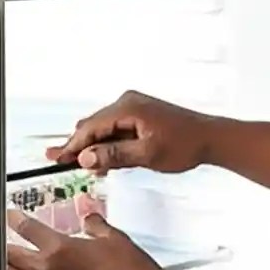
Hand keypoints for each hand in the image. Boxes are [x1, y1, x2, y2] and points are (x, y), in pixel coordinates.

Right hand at [46, 91, 217, 175]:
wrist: (211, 139)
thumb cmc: (185, 144)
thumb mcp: (147, 154)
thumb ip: (115, 156)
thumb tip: (86, 158)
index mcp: (127, 108)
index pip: (91, 127)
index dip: (73, 146)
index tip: (58, 159)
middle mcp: (127, 103)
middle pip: (94, 126)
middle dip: (79, 146)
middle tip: (59, 161)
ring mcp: (134, 109)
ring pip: (104, 130)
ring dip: (94, 148)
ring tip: (79, 165)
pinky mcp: (141, 118)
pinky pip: (117, 131)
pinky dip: (109, 146)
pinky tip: (102, 161)